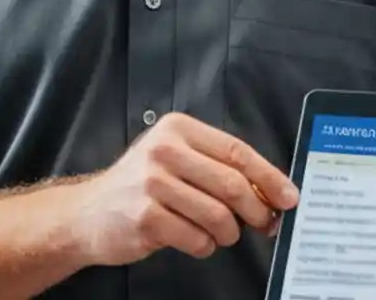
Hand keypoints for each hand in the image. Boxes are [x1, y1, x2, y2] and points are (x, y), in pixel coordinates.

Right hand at [71, 113, 298, 265]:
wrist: (87, 213)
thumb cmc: (141, 186)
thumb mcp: (175, 159)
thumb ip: (217, 167)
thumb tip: (270, 191)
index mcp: (178, 129)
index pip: (237, 151)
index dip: (269, 176)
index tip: (289, 197)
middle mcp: (164, 151)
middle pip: (232, 183)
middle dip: (257, 209)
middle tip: (265, 223)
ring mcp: (152, 185)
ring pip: (218, 215)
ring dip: (229, 232)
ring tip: (224, 234)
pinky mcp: (145, 218)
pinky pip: (196, 238)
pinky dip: (205, 246)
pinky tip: (197, 241)